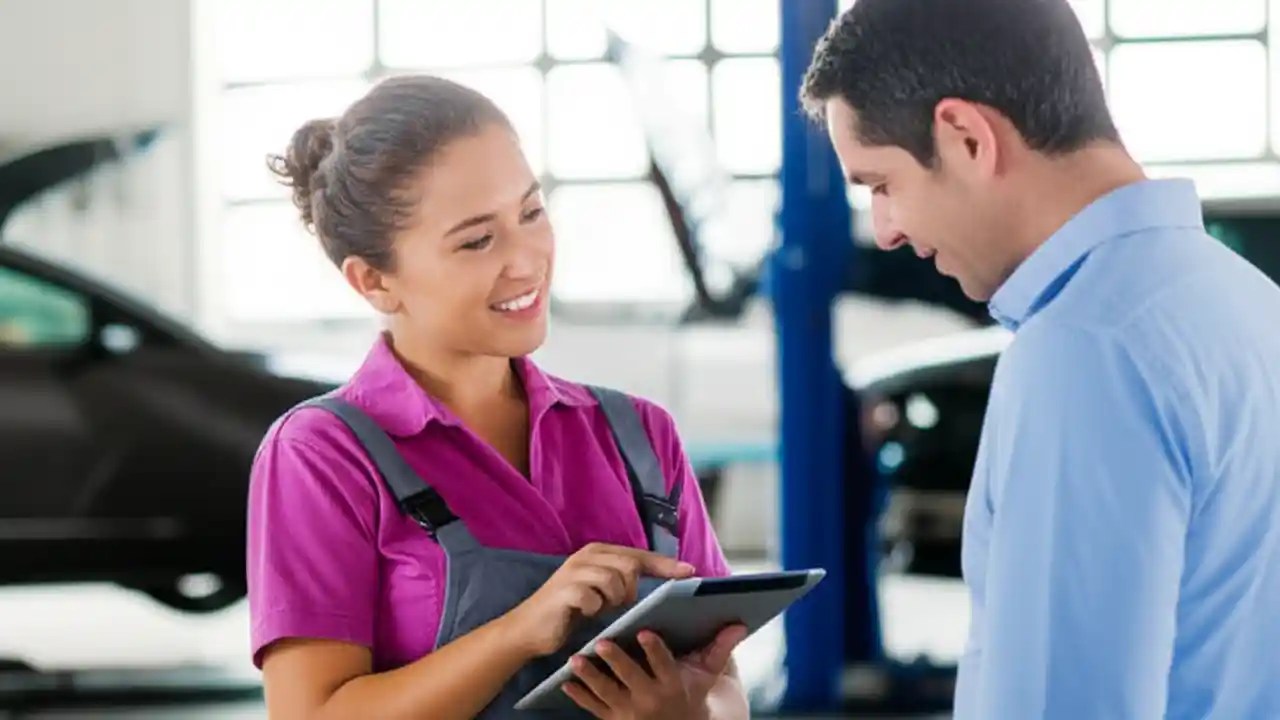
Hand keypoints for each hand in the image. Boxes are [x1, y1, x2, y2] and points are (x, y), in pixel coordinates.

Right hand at [504, 543, 695, 658]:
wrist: (528, 629)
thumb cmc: (569, 611)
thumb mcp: (600, 593)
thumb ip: (623, 584)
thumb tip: (661, 586)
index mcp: (598, 553)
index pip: (640, 555)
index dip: (665, 564)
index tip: (690, 572)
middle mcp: (587, 556)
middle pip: (630, 565)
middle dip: (632, 590)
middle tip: (618, 605)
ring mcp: (575, 571)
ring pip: (615, 580)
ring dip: (614, 600)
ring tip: (600, 609)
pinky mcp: (565, 590)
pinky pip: (594, 598)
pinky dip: (594, 609)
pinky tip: (584, 613)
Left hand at [561, 624, 748, 719]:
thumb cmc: (690, 694)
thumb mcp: (706, 675)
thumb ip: (720, 649)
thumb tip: (739, 624)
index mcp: (673, 684)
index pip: (664, 665)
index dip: (655, 650)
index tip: (646, 631)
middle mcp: (651, 700)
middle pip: (631, 678)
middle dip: (617, 661)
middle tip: (602, 641)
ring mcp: (630, 712)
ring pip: (607, 693)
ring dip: (591, 677)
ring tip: (576, 659)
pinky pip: (594, 708)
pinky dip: (580, 696)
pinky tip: (566, 682)